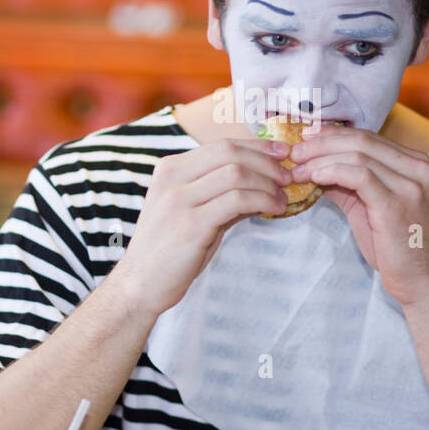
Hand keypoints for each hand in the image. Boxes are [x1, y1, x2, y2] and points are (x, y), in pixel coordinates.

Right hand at [109, 138, 292, 317]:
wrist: (140, 284)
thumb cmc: (169, 249)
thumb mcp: (191, 210)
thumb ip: (221, 193)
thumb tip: (263, 180)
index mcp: (170, 168)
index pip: (222, 145)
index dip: (257, 146)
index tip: (282, 153)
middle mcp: (172, 178)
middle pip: (230, 153)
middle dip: (267, 162)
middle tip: (288, 176)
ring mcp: (179, 200)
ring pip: (236, 174)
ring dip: (268, 184)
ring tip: (283, 198)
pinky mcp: (190, 225)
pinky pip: (236, 201)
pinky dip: (262, 201)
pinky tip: (274, 209)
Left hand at [287, 125, 428, 308]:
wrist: (419, 279)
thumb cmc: (395, 244)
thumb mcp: (369, 205)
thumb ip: (347, 182)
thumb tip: (313, 166)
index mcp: (414, 163)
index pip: (367, 137)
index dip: (332, 135)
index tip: (305, 138)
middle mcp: (417, 168)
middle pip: (362, 141)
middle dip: (322, 143)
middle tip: (295, 152)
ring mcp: (410, 185)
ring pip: (359, 155)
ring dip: (321, 159)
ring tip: (298, 169)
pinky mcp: (396, 204)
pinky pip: (360, 176)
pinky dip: (333, 172)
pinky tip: (315, 177)